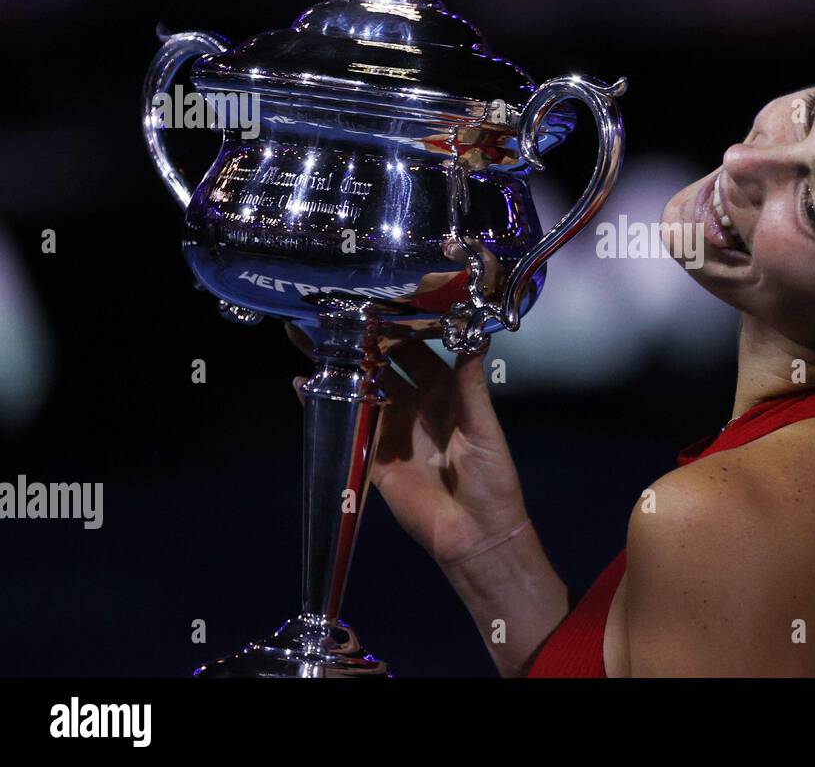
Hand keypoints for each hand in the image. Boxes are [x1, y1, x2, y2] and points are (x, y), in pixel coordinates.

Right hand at [288, 323, 527, 566]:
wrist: (476, 533)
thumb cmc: (491, 478)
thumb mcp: (484, 427)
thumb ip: (471, 383)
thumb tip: (476, 332)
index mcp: (444, 391)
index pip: (416, 350)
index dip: (398, 328)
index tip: (378, 300)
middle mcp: (415, 405)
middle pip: (382, 366)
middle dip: (360, 343)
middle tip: (332, 312)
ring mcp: (393, 430)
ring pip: (361, 392)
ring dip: (338, 369)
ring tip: (309, 338)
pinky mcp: (374, 457)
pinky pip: (347, 428)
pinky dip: (324, 407)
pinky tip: (303, 385)